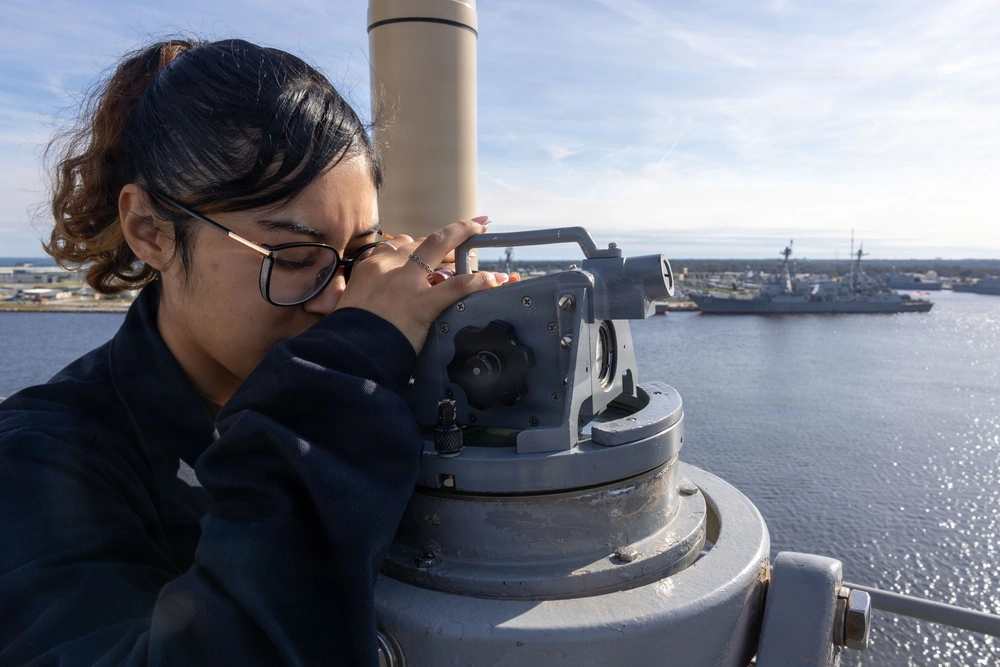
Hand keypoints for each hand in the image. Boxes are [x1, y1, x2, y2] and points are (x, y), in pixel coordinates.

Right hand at [335, 219, 514, 353]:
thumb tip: (385, 295)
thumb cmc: (350, 335)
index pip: (400, 244)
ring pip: (440, 249)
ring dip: (463, 246)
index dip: (422, 244)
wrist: (347, 355)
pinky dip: (478, 281)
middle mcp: (389, 267)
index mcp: (371, 266)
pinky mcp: (421, 304)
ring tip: (481, 247)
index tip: (435, 246)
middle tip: (472, 231)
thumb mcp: (353, 302)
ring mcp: (406, 284)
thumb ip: (371, 291)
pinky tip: (493, 280)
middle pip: (424, 242)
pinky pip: (457, 286)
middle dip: (451, 236)